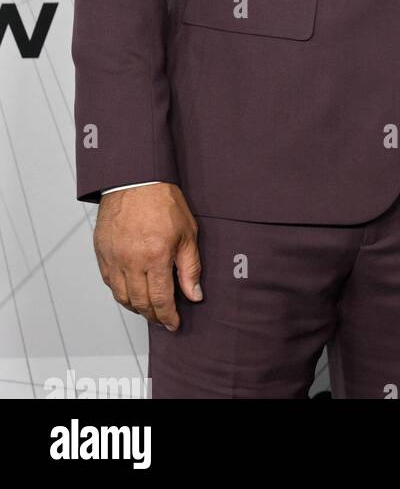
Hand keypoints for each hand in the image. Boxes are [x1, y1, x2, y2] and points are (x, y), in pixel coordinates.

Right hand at [93, 183, 201, 329]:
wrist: (136, 179)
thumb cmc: (163, 201)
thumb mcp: (188, 232)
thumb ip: (190, 267)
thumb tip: (194, 294)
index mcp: (155, 256)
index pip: (160, 299)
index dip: (168, 316)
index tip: (174, 323)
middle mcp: (131, 261)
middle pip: (140, 303)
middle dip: (153, 316)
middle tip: (162, 319)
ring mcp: (113, 258)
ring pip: (121, 296)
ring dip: (136, 307)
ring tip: (148, 308)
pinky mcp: (101, 253)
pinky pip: (109, 282)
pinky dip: (120, 292)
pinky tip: (131, 291)